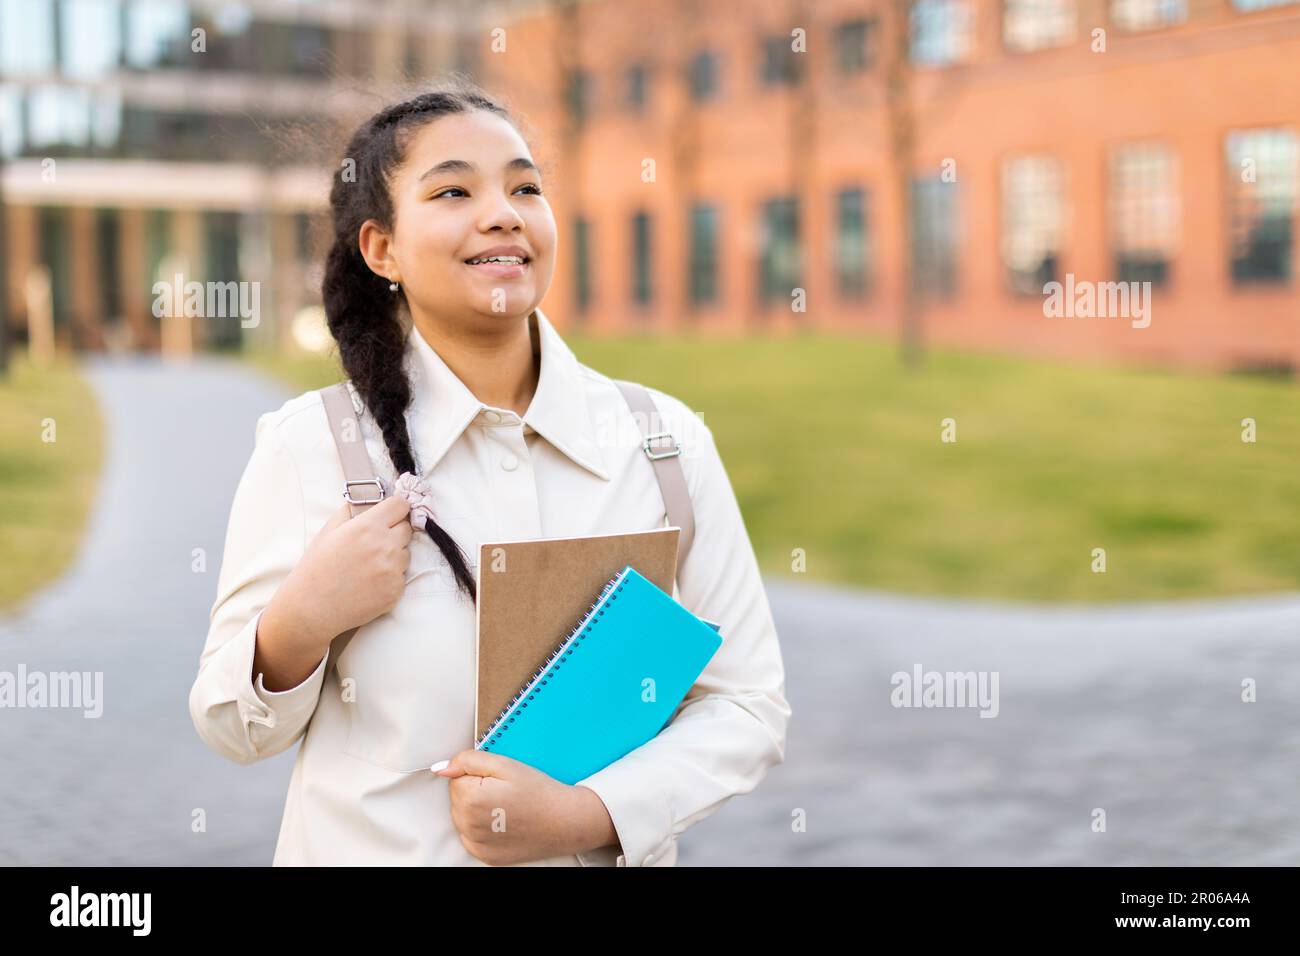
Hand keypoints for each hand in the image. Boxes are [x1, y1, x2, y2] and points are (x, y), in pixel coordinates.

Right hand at [265, 495, 413, 653]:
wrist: (311, 608)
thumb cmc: (316, 568)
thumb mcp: (328, 531)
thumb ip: (350, 511)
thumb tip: (365, 498)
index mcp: (367, 526)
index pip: (400, 505)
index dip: (396, 508)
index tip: (392, 513)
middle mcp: (384, 546)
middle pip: (407, 528)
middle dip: (395, 531)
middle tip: (375, 543)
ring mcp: (392, 570)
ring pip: (406, 553)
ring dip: (394, 555)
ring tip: (368, 566)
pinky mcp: (395, 590)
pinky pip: (402, 576)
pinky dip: (391, 577)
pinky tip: (370, 582)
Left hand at [435, 750, 615, 864]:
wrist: (565, 821)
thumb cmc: (538, 790)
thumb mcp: (505, 764)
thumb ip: (469, 761)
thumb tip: (442, 769)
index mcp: (470, 798)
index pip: (456, 777)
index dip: (478, 774)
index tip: (499, 779)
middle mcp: (468, 824)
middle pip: (457, 798)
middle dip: (474, 791)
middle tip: (504, 791)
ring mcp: (476, 843)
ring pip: (462, 817)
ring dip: (476, 809)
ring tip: (505, 807)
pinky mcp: (484, 855)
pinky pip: (471, 836)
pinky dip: (482, 828)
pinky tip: (503, 822)